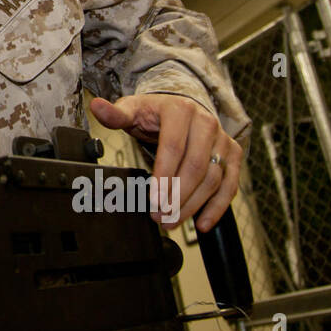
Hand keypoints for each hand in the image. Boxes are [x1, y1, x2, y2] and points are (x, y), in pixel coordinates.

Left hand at [88, 93, 241, 231]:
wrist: (180, 108)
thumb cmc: (153, 113)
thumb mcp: (132, 110)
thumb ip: (115, 114)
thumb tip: (97, 107)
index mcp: (180, 110)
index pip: (173, 147)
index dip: (164, 176)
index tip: (153, 200)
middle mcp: (206, 122)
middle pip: (196, 166)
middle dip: (177, 196)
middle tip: (160, 216)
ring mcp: (222, 139)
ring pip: (213, 178)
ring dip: (194, 205)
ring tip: (173, 221)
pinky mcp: (233, 154)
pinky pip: (230, 184)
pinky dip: (218, 206)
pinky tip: (203, 224)